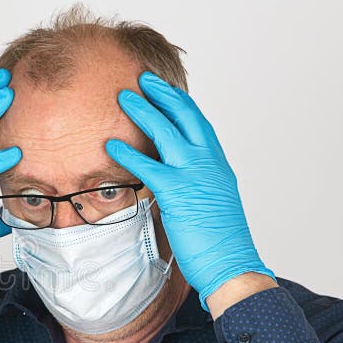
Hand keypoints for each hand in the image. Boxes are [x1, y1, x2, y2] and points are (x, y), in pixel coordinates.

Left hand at [105, 71, 274, 309]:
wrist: (232, 264)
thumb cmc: (219, 240)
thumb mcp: (212, 201)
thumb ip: (195, 183)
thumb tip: (174, 177)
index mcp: (217, 163)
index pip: (198, 122)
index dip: (179, 102)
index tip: (164, 88)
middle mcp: (209, 163)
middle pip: (184, 116)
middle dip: (162, 94)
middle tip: (143, 78)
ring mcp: (195, 175)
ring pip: (166, 133)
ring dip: (143, 112)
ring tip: (123, 98)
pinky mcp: (178, 193)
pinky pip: (148, 166)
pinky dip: (127, 153)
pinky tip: (110, 144)